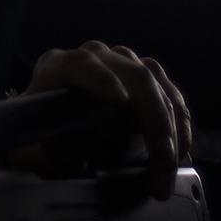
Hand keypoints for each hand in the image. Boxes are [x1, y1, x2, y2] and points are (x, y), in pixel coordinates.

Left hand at [24, 41, 192, 196]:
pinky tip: (180, 148)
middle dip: (154, 119)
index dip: (101, 79)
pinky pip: (169, 91)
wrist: (48, 136)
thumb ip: (58, 147)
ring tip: (171, 164)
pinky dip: (179, 122)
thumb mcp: (40, 149)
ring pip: (156, 82)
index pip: (81, 64)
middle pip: (132, 74)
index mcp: (59, 67)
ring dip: (171, 125)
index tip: (120, 101)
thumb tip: (85, 147)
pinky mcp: (142, 79)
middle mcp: (93, 57)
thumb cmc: (41, 140)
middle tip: (162, 159)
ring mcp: (120, 64)